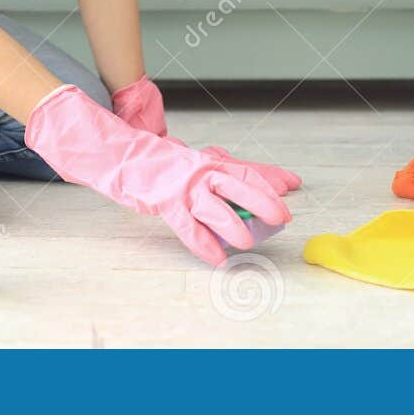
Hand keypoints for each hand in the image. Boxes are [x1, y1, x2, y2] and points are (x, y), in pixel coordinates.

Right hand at [26, 84, 291, 265]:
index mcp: (208, 162)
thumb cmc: (160, 165)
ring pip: (212, 205)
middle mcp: (200, 171)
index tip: (293, 184)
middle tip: (282, 216)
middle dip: (261, 200)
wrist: (120, 156)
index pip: (245, 168)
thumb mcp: (193, 165)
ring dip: (231, 224)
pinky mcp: (165, 202)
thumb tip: (246, 181)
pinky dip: (202, 243)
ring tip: (247, 241)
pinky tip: (216, 258)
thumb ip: (218, 173)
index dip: (270, 177)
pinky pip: (187, 226)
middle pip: (237, 183)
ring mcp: (182, 186)